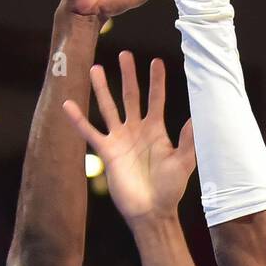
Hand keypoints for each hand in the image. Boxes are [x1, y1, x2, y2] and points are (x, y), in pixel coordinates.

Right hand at [63, 52, 195, 225]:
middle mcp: (137, 130)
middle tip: (124, 54)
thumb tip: (197, 119)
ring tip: (95, 68)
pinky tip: (68, 104)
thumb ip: (188, 141)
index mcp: (156, 130)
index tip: (156, 62)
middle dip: (128, 76)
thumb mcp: (183, 163)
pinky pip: (90, 132)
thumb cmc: (170, 189)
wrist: (151, 211)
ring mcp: (120, 139)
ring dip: (102, 89)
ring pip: (109, 108)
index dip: (156, 82)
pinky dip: (78, 120)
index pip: (155, 99)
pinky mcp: (107, 152)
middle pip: (130, 96)